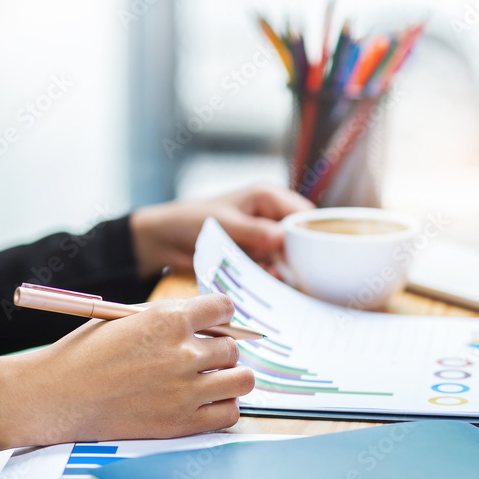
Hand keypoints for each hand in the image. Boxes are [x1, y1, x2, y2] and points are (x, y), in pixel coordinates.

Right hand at [0, 294, 253, 455]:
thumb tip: (208, 321)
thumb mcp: (128, 318)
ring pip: (242, 379)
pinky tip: (202, 404)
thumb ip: (170, 317)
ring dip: (228, 378)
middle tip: (200, 359)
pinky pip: (230, 413)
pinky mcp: (184, 423)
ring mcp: (187, 390)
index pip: (224, 308)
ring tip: (208, 381)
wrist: (56, 397)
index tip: (213, 325)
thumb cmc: (86, 354)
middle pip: (233, 347)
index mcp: (168, 319)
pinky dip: (222, 408)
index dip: (219, 316)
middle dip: (219, 350)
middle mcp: (183, 352)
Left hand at [130, 184, 313, 278]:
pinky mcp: (255, 256)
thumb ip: (253, 231)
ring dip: (285, 268)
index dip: (311, 232)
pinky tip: (268, 281)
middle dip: (299, 255)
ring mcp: (264, 238)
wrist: (166, 240)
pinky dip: (271, 275)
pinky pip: (273, 267)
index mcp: (268, 197)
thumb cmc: (191, 220)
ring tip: (276, 276)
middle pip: (300, 236)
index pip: (303, 213)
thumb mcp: (224, 224)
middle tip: (296, 272)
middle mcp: (271, 216)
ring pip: (288, 255)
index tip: (312, 255)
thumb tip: (282, 237)